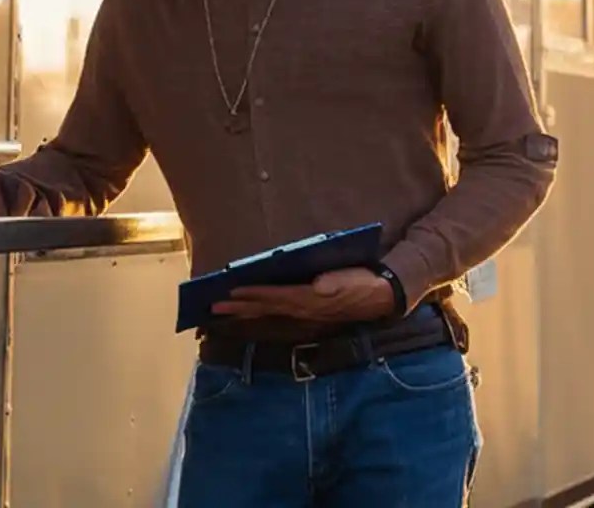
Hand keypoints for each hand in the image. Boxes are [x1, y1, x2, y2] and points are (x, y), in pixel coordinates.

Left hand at [211, 267, 396, 321]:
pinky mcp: (305, 311)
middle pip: (264, 308)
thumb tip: (317, 285)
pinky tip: (248, 311)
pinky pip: (275, 312)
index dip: (253, 293)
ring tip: (221, 311)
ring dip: (243, 312)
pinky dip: (258, 311)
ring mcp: (303, 312)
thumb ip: (334, 284)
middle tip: (212, 307)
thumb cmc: (362, 283)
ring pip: (266, 312)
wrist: (380, 297)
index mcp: (309, 299)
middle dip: (238, 307)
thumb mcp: (351, 281)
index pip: (275, 295)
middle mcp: (301, 308)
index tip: (231, 290)